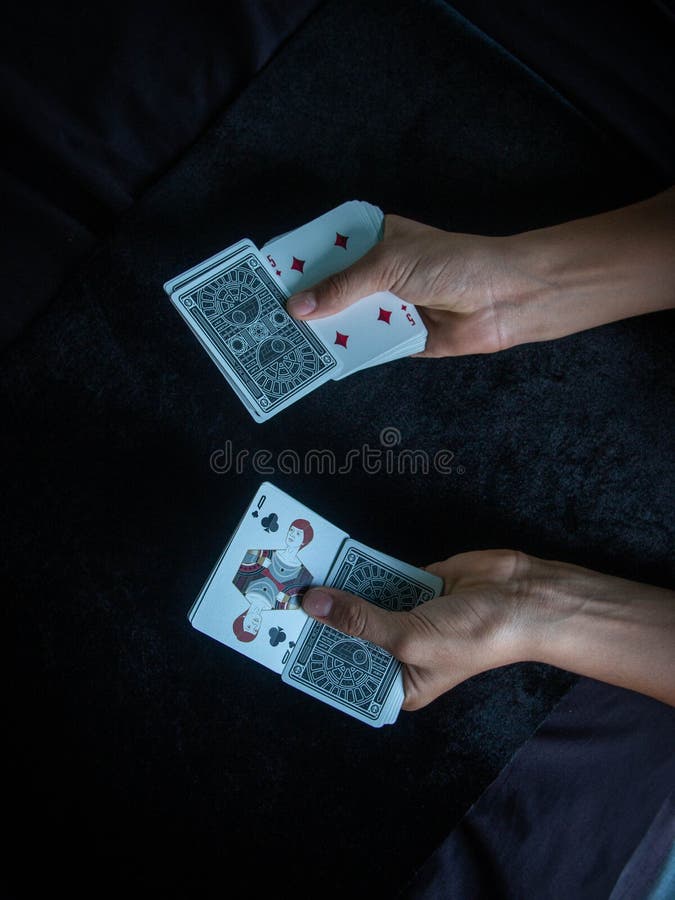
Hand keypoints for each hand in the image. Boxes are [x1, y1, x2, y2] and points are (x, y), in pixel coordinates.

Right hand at [288, 190, 674, 356]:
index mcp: (375, 242)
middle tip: (267, 317)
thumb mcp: (389, 265)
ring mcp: (390, 307)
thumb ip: (342, 286)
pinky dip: (349, 353)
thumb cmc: (453, 263)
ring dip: (326, 331)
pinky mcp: (401, 338)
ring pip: (348, 320)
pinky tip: (321, 360)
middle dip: (307, 303)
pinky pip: (368, 347)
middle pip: (333, 290)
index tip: (267, 276)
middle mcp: (380, 274)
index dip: (299, 262)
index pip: (327, 248)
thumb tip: (299, 306)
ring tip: (285, 342)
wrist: (505, 298)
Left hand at [302, 550, 533, 709]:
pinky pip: (377, 577)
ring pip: (360, 602)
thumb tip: (313, 604)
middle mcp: (397, 651)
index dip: (317, 656)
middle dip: (323, 619)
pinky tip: (328, 559)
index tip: (282, 638)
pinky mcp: (411, 583)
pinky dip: (359, 569)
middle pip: (349, 634)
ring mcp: (403, 615)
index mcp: (399, 683)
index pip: (348, 673)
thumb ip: (360, 620)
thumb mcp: (410, 638)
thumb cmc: (473, 636)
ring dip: (337, 590)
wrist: (523, 596)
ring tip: (294, 576)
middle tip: (280, 600)